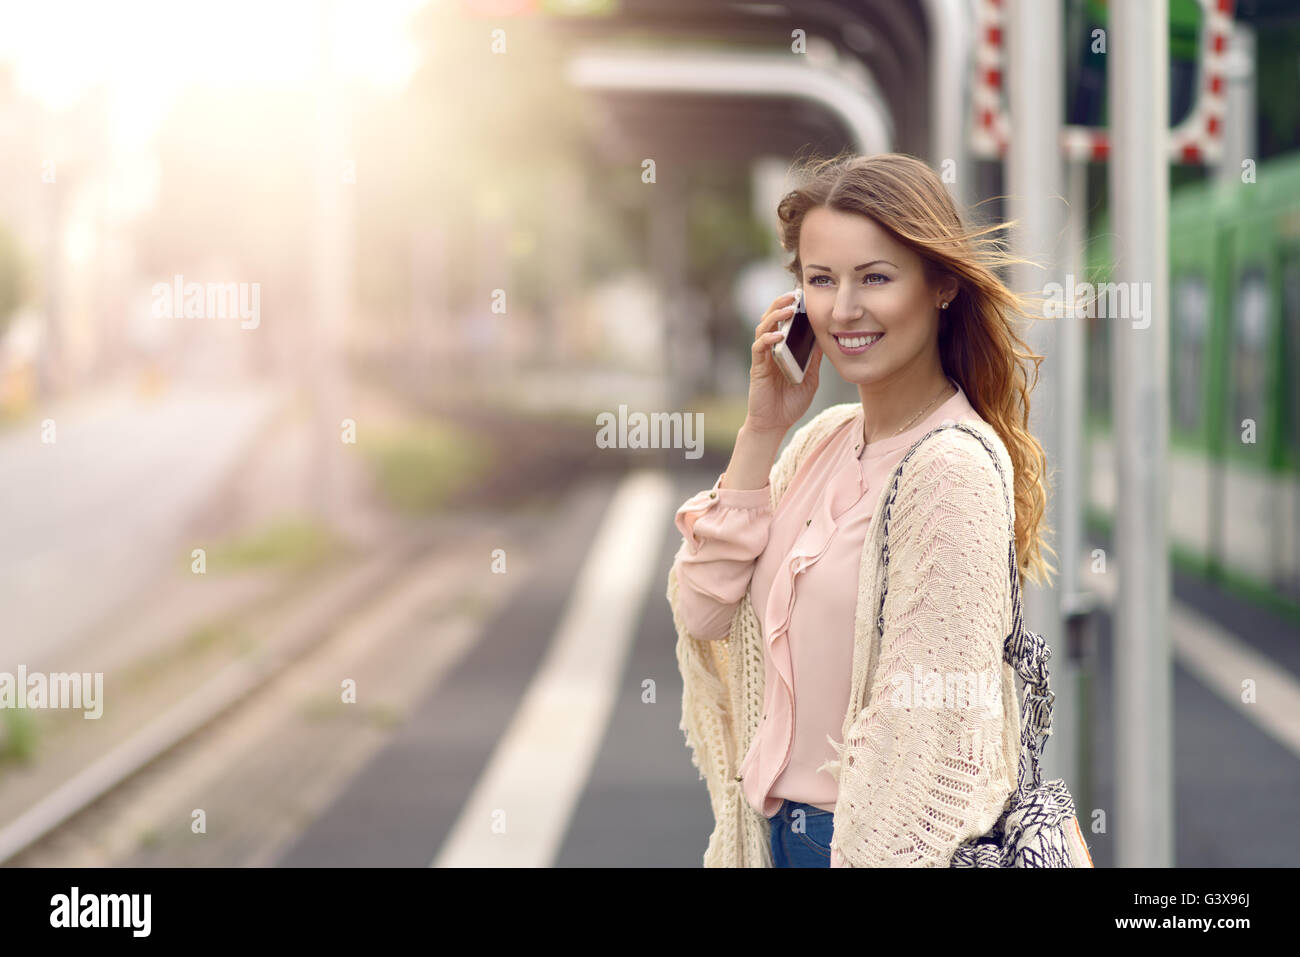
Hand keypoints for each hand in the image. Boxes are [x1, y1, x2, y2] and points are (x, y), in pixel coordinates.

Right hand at [745, 290, 822, 436]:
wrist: (775, 424)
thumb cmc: (791, 403)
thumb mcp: (810, 378)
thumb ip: (814, 360)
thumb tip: (826, 339)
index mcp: (784, 349)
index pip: (785, 322)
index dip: (792, 308)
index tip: (805, 296)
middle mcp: (771, 350)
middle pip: (771, 319)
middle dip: (781, 304)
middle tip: (795, 294)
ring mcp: (763, 358)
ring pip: (763, 328)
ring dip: (774, 316)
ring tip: (788, 309)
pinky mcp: (757, 368)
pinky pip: (759, 348)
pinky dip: (767, 340)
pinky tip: (777, 336)